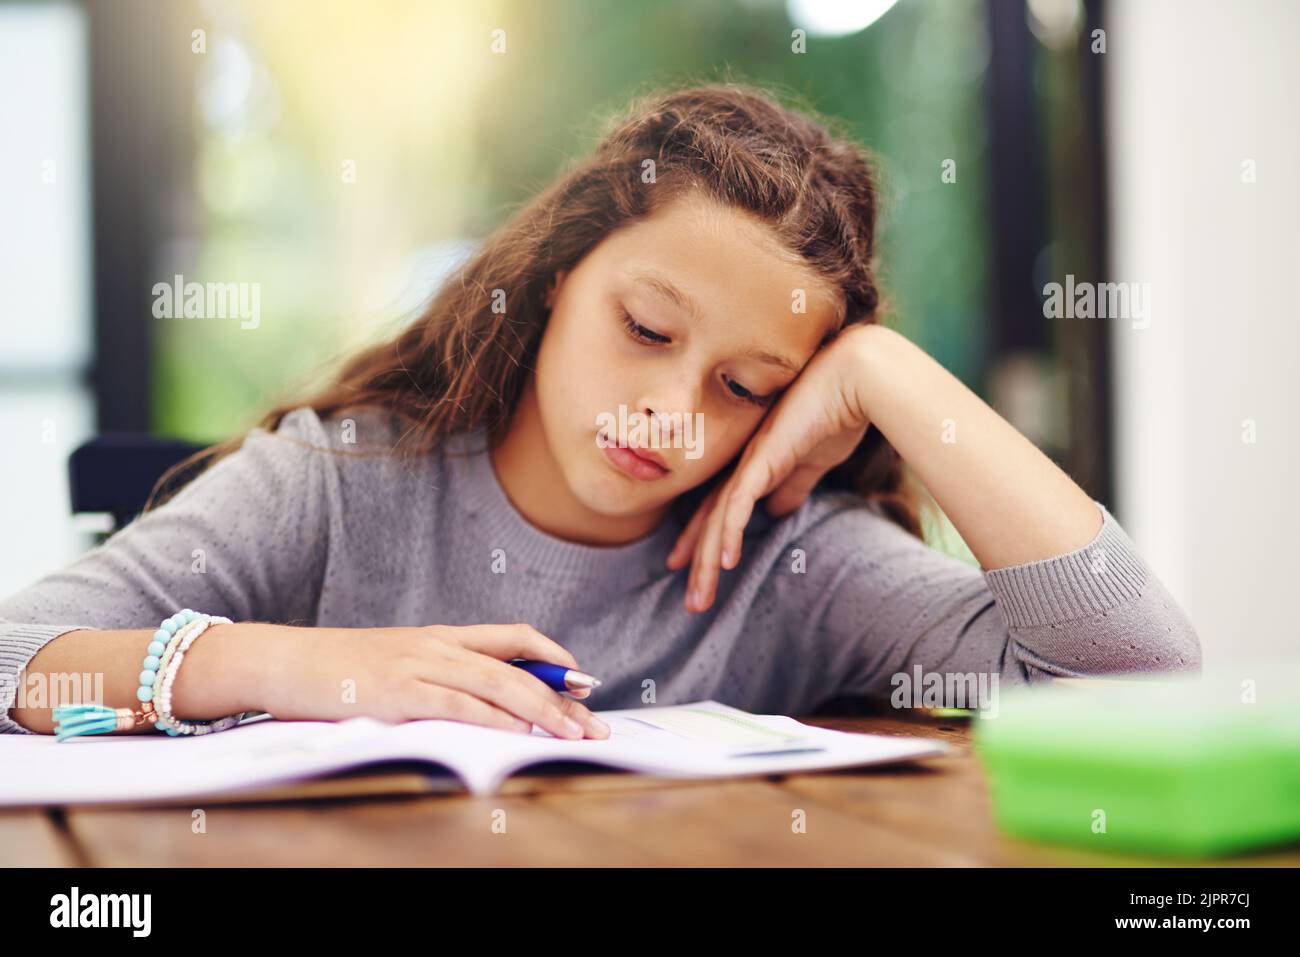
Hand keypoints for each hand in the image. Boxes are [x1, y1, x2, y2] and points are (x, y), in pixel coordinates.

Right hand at [264, 623, 610, 738]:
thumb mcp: (396, 665)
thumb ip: (436, 678)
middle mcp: (437, 645)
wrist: (282, 660)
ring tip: (573, 732)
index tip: (583, 678)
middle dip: (561, 695)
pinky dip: (493, 718)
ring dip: (541, 710)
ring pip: (497, 683)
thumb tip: (478, 706)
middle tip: (594, 721)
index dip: (552, 655)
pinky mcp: (397, 691)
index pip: (511, 637)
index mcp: (440, 637)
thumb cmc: (336, 671)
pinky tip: (517, 733)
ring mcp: (418, 665)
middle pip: (515, 666)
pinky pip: (457, 704)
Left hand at [665, 325, 874, 611]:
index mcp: (754, 464)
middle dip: (699, 563)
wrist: (854, 377)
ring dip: (708, 562)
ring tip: (700, 598)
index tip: (689, 570)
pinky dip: (729, 532)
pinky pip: (739, 502)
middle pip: (712, 521)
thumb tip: (776, 511)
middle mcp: (744, 464)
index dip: (703, 541)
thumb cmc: (835, 412)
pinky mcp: (764, 458)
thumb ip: (792, 485)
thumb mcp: (811, 461)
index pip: (720, 510)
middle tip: (692, 603)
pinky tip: (725, 561)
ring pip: (719, 519)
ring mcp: (750, 460)